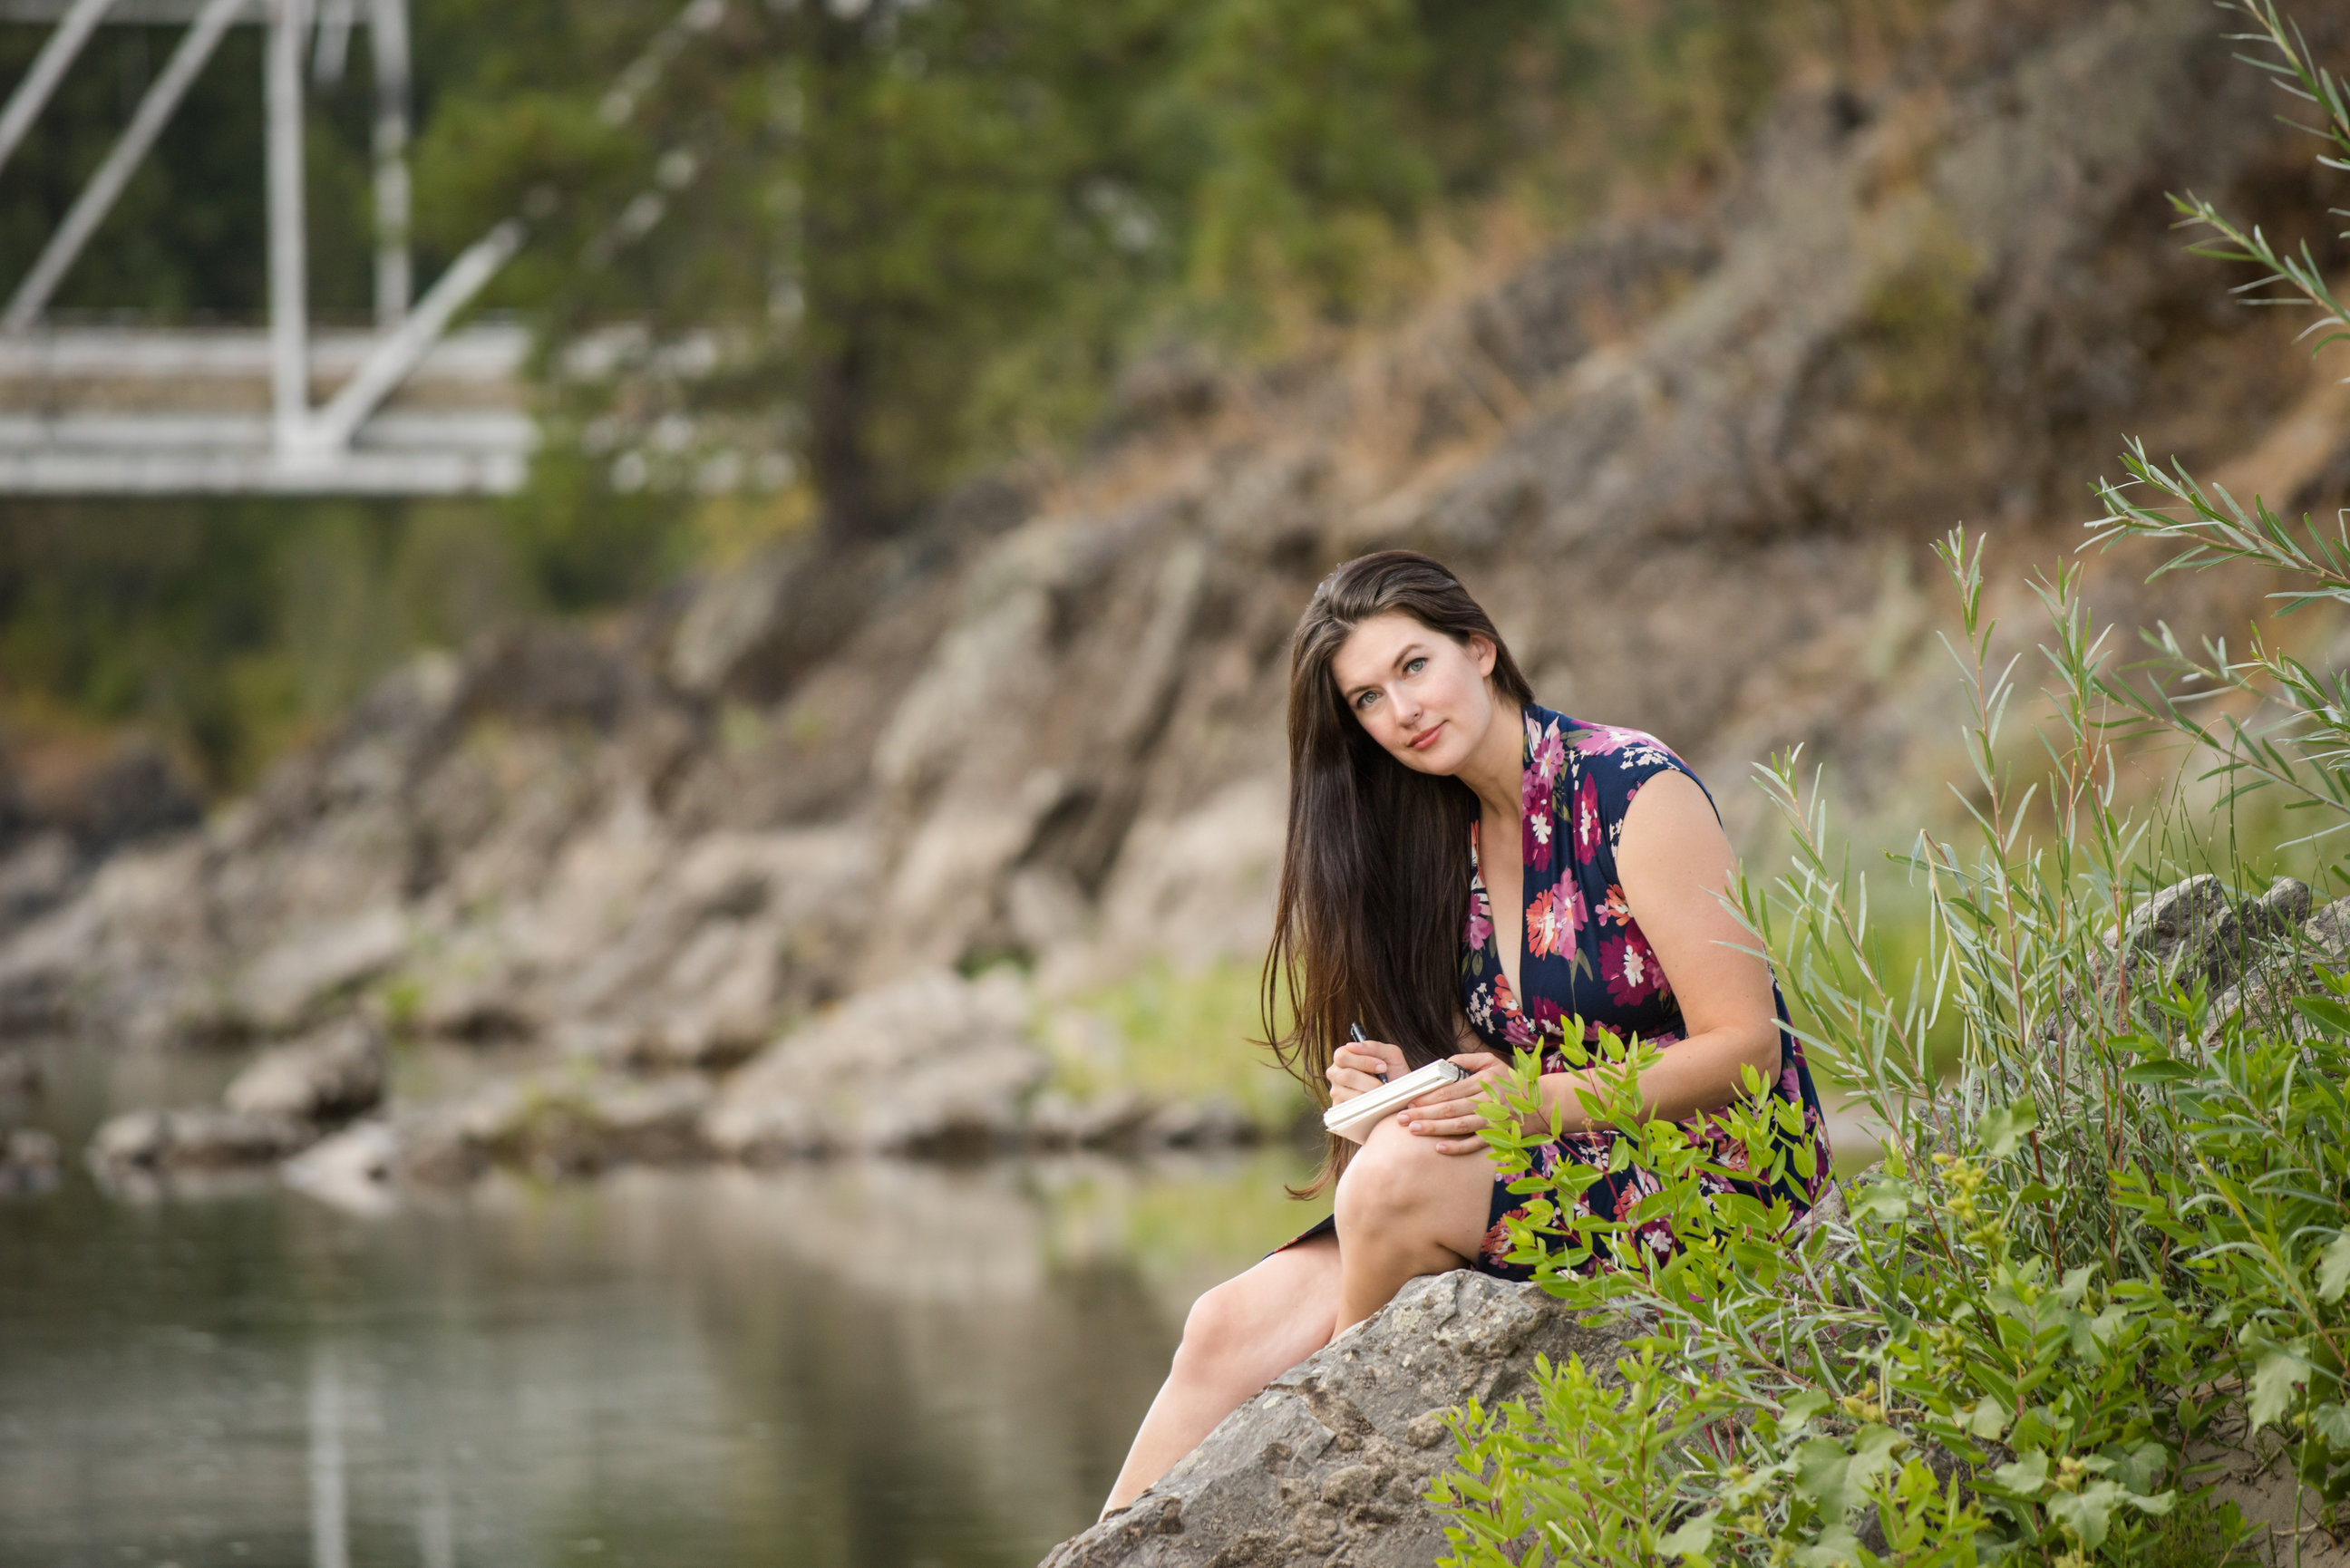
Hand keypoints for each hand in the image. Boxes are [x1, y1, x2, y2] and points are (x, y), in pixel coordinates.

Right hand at [1326, 1037, 1407, 1144]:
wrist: (1403, 1097)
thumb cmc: (1395, 1073)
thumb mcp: (1390, 1055)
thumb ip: (1373, 1046)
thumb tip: (1351, 1046)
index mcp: (1344, 1058)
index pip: (1343, 1056)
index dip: (1363, 1061)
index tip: (1383, 1067)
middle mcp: (1336, 1074)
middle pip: (1345, 1076)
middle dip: (1369, 1080)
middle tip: (1385, 1083)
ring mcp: (1336, 1093)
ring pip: (1351, 1094)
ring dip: (1371, 1095)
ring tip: (1383, 1095)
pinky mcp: (1341, 1111)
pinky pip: (1351, 1110)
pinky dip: (1368, 1107)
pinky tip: (1377, 1105)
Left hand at [1394, 1051, 1508, 1154]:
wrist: (1541, 1103)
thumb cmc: (1511, 1081)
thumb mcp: (1492, 1062)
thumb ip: (1467, 1060)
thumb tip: (1443, 1064)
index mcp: (1485, 1082)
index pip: (1451, 1090)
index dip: (1429, 1097)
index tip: (1410, 1101)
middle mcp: (1489, 1102)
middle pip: (1451, 1109)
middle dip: (1424, 1113)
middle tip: (1402, 1118)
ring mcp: (1493, 1121)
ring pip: (1460, 1126)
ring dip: (1435, 1129)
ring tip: (1414, 1130)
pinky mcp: (1497, 1136)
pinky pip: (1475, 1144)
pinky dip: (1458, 1147)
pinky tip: (1439, 1148)